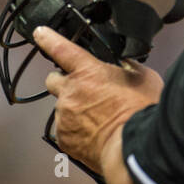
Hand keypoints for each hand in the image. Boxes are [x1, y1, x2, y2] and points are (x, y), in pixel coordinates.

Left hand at [32, 26, 163, 175]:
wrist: (134, 150)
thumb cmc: (141, 114)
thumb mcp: (144, 79)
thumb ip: (128, 68)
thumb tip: (124, 66)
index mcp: (88, 72)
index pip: (61, 48)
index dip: (48, 39)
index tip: (40, 34)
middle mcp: (70, 92)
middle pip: (53, 80)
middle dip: (64, 83)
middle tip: (83, 91)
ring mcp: (64, 116)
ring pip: (62, 108)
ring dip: (74, 110)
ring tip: (98, 120)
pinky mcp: (64, 138)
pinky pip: (65, 130)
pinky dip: (76, 131)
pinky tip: (94, 135)